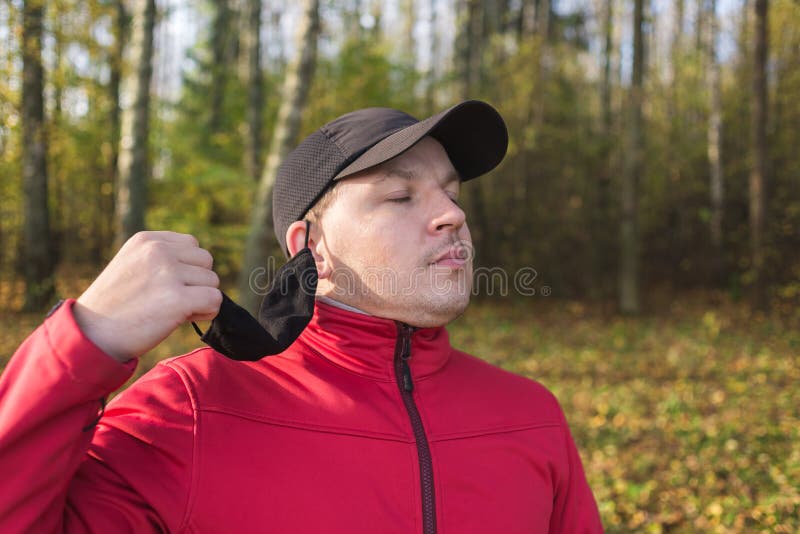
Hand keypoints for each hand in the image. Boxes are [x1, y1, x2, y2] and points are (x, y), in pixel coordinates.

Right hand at [73, 231, 221, 361]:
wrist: (91, 335)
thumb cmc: (115, 306)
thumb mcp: (133, 266)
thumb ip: (163, 258)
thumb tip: (203, 268)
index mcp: (147, 240)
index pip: (192, 245)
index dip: (187, 268)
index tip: (166, 286)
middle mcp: (158, 251)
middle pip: (206, 261)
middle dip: (196, 282)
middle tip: (172, 301)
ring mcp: (168, 273)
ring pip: (212, 281)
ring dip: (200, 299)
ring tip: (173, 311)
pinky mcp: (178, 299)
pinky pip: (214, 300)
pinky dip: (206, 313)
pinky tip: (183, 319)